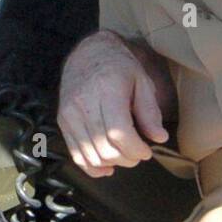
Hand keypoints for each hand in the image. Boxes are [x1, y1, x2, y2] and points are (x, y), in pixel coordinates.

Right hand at [57, 31, 168, 177]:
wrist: (88, 53)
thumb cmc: (118, 66)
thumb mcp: (142, 81)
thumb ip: (150, 111)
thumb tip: (158, 137)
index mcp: (107, 90)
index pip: (119, 133)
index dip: (136, 149)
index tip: (146, 151)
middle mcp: (84, 103)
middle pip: (105, 147)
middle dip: (127, 158)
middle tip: (138, 153)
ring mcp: (69, 114)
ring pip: (90, 155)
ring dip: (111, 163)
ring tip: (124, 156)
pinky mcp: (62, 122)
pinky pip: (75, 154)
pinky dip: (91, 167)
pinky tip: (106, 168)